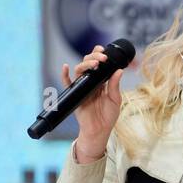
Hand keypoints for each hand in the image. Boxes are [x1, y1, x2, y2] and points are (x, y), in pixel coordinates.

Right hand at [65, 45, 128, 160]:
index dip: (99, 55)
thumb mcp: (115, 100)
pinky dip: (64, 75)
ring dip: (85, 64)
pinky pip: (67, 83)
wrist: (99, 131)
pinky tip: (65, 67)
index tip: (105, 52)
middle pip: (88, 63)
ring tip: (94, 64)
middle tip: (102, 58)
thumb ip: (115, 85)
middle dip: (94, 57)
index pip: (98, 64)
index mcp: (101, 81)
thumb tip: (119, 70)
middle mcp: (90, 81)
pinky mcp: (75, 94)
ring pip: (79, 70)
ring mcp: (82, 87)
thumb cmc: (108, 116)